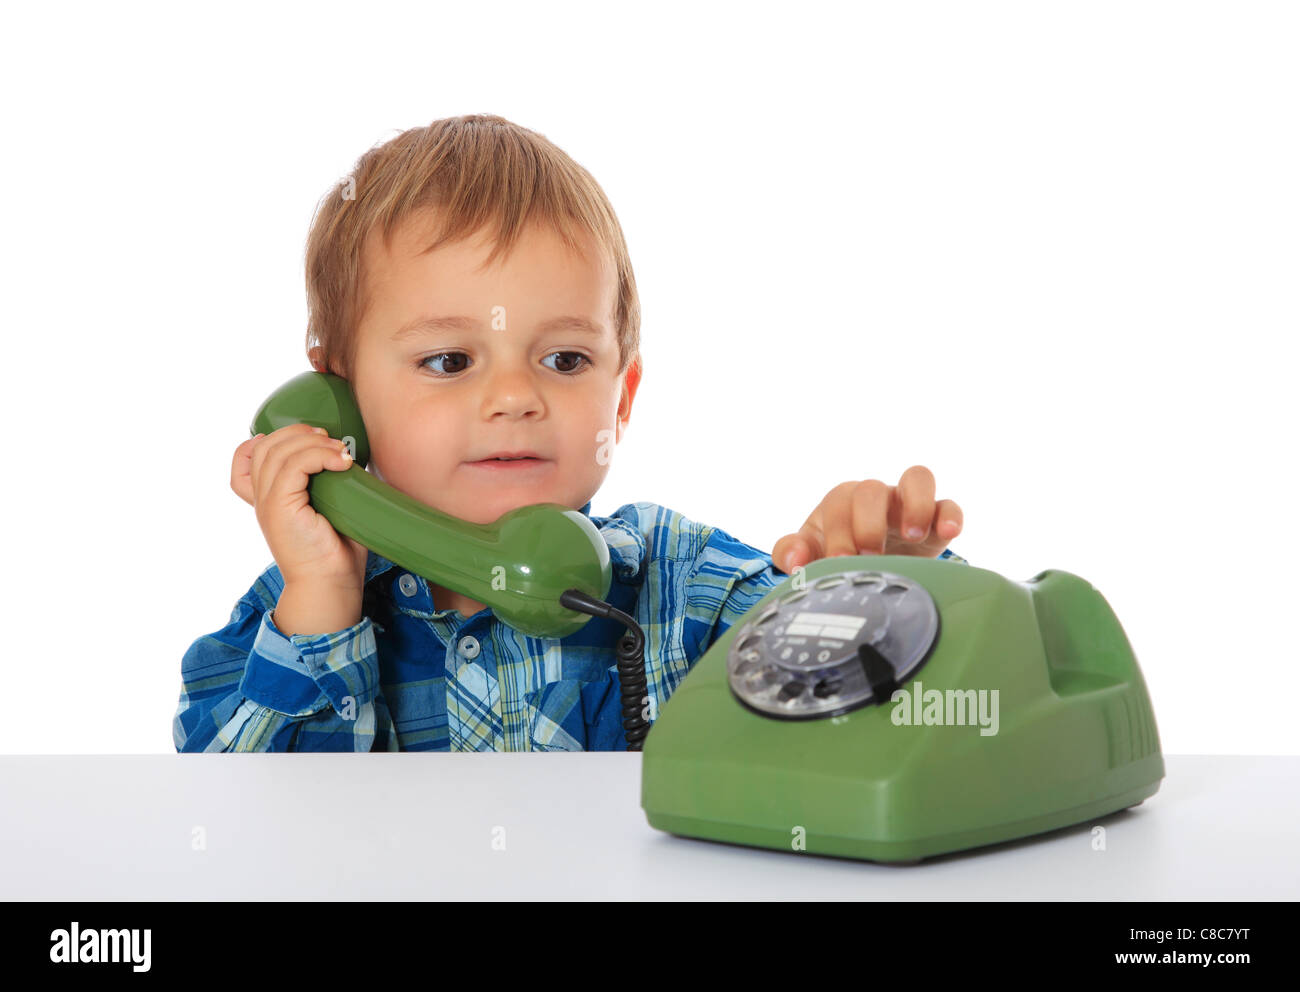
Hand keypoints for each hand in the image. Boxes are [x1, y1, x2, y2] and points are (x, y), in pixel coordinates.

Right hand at [230, 423, 370, 589]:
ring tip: (342, 452)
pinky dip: (319, 455)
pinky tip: (341, 462)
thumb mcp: (330, 510)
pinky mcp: (279, 507)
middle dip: (300, 433)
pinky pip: (293, 465)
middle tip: (332, 441)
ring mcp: (268, 503)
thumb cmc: (336, 552)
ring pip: (279, 451)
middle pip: (265, 446)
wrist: (329, 584)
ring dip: (315, 443)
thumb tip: (351, 456)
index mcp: (269, 500)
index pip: (246, 459)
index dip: (267, 440)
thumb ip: (328, 483)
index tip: (305, 439)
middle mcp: (263, 499)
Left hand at [772, 465, 962, 573]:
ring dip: (915, 505)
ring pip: (917, 478)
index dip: (838, 532)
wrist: (875, 566)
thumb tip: (793, 560)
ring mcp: (908, 504)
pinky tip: (948, 533)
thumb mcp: (812, 552)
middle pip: (872, 490)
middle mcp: (876, 497)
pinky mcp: (937, 519)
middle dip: (868, 524)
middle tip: (868, 556)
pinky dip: (950, 515)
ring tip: (911, 536)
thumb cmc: (839, 552)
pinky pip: (949, 505)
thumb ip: (791, 552)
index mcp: (842, 502)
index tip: (840, 563)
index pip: (839, 504)